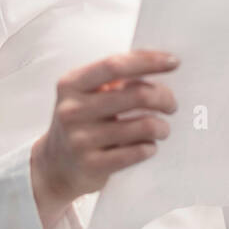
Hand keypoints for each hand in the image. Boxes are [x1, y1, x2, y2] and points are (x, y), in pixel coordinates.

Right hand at [30, 49, 178, 226]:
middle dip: (163, 97)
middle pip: (136, 95)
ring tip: (163, 128)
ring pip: (143, 125)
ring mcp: (80, 139)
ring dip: (162, 126)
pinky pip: (136, 152)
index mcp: (71, 84)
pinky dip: (150, 147)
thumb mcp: (85, 94)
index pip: (115, 66)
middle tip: (172, 104)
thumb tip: (160, 63)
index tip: (174, 62)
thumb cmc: (82, 121)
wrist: (54, 166)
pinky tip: (149, 146)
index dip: (148, 61)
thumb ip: (114, 77)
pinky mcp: (91, 165)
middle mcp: (73, 110)